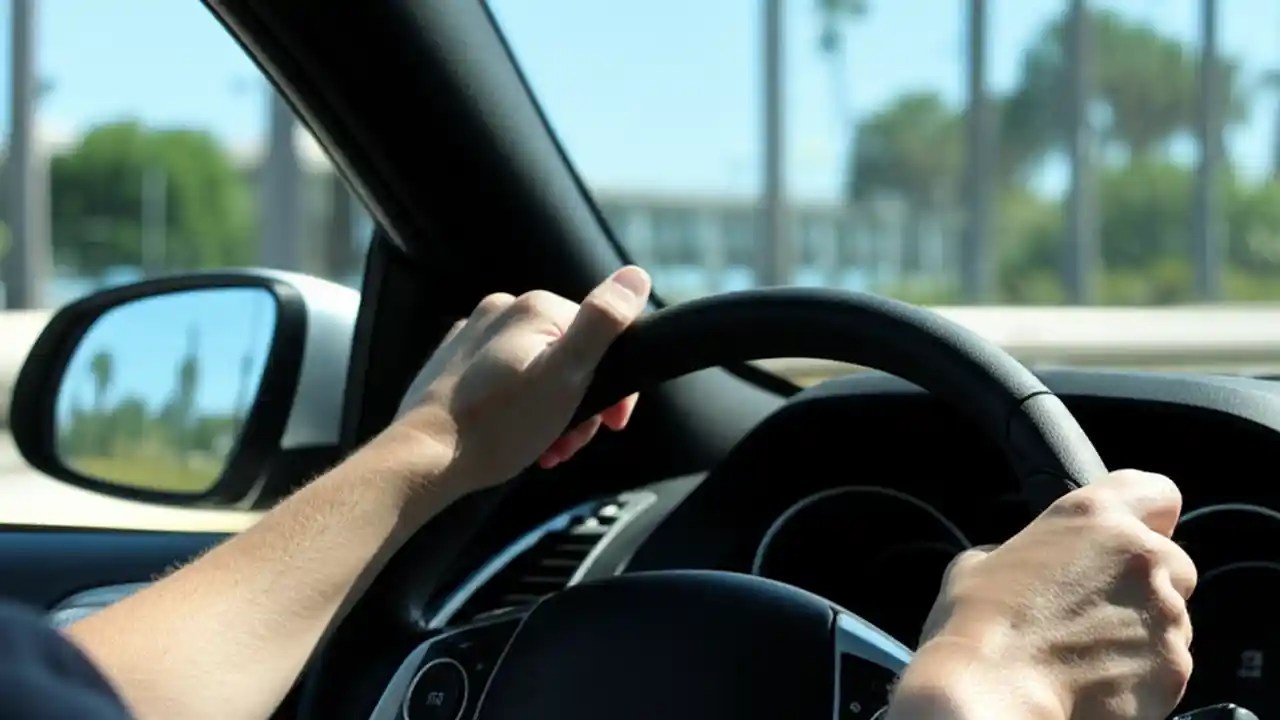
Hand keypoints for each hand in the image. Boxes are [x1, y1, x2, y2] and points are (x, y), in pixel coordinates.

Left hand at [393, 266, 651, 493]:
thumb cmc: (499, 425)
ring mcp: (473, 335)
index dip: (614, 387)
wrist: (424, 458)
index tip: (608, 425)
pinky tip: (514, 437)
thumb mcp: (567, 376)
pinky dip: (519, 407)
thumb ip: (603, 322)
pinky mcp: (454, 362)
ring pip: (538, 370)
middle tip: (568, 445)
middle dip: (580, 404)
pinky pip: (505, 379)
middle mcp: (501, 309)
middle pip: (569, 356)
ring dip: (552, 412)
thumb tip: (636, 275)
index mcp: (535, 307)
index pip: (602, 337)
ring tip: (543, 448)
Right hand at [893, 470, 1195, 719]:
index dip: (1147, 517)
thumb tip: (1026, 566)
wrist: (993, 696)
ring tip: (1086, 652)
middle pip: (1172, 564)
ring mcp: (1164, 615)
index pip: (1157, 492)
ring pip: (1170, 619)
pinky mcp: (1174, 668)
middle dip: (1143, 585)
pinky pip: (1167, 665)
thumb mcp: (980, 564)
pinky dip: (1141, 673)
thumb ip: (1022, 552)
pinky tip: (1095, 680)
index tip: (1131, 537)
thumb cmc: (978, 629)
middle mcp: (1141, 558)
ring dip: (1140, 631)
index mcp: (1093, 517)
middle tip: (1095, 608)